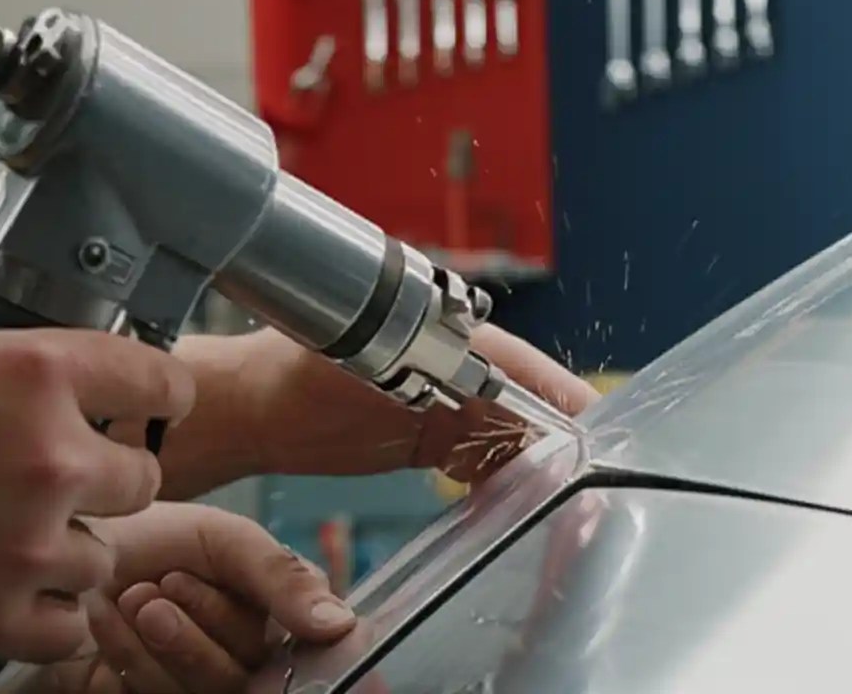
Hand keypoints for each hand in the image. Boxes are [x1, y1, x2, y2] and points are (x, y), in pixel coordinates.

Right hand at [0, 291, 194, 661]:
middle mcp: (47, 458)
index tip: (161, 399)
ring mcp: (22, 543)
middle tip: (71, 475)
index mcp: (35, 373)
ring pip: (106, 554)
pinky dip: (46, 613)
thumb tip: (4, 311)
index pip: (162, 381)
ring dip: (72, 545)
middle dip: (111, 475)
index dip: (164, 391)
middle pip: (143, 477)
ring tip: (25, 530)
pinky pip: (67, 627)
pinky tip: (18, 586)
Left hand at [20, 503, 353, 692]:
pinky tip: (102, 620)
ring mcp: (196, 679)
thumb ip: (280, 576)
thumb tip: (341, 624)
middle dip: (205, 627)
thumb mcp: (220, 538)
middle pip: (256, 668)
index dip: (294, 624)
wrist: (53, 549)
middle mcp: (242, 647)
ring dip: (164, 642)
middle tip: (161, 588)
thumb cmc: (143, 535)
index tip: (246, 599)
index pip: (312, 632)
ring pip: (212, 689)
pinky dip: (127, 658)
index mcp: (271, 606)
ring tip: (130, 598)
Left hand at [159, 324, 598, 499]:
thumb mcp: (359, 360)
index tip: (597, 440)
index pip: (530, 370)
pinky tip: (517, 513)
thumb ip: (418, 370)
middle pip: (533, 410)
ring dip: (538, 474)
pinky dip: (505, 487)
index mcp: (456, 338)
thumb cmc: (292, 369)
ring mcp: (453, 404)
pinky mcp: (437, 439)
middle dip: (561, 451)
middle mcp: (464, 368)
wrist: (254, 406)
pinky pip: (486, 464)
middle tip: (586, 497)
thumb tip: (474, 388)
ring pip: (516, 440)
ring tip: (563, 512)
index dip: (567, 404)